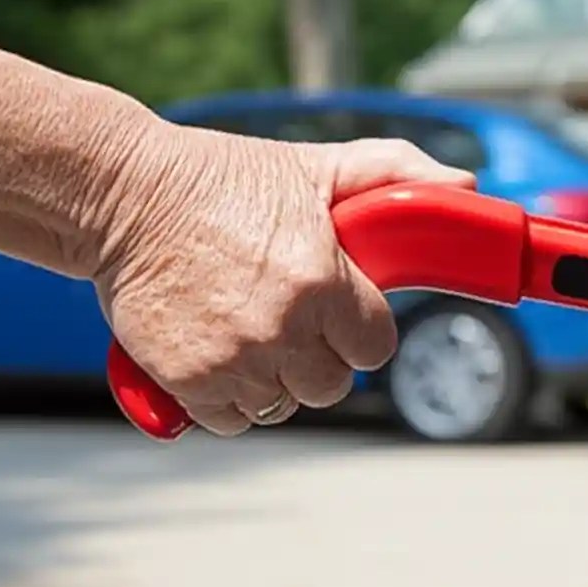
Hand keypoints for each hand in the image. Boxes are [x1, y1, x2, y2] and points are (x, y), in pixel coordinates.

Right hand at [90, 121, 474, 435]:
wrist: (123, 195)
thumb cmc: (222, 180)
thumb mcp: (314, 167)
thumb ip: (396, 173)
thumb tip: (464, 185)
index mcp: (324, 282)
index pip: (375, 347)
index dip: (360, 329)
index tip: (339, 312)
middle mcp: (283, 329)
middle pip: (331, 385)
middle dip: (317, 356)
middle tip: (288, 316)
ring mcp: (234, 361)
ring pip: (282, 405)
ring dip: (272, 379)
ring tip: (247, 328)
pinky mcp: (188, 381)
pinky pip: (231, 419)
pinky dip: (228, 398)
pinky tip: (217, 351)